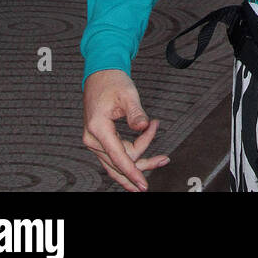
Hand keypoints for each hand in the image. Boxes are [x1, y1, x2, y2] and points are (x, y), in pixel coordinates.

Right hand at [82, 69, 169, 191]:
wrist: (101, 74)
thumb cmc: (112, 82)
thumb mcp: (128, 94)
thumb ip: (136, 113)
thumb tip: (143, 127)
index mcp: (98, 127)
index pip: (118, 157)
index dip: (132, 172)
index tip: (143, 183)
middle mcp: (93, 138)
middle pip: (119, 162)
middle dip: (143, 163)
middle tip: (164, 158)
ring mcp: (94, 141)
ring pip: (117, 162)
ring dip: (138, 163)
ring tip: (159, 159)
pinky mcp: (99, 140)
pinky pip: (115, 156)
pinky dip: (130, 157)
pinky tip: (143, 156)